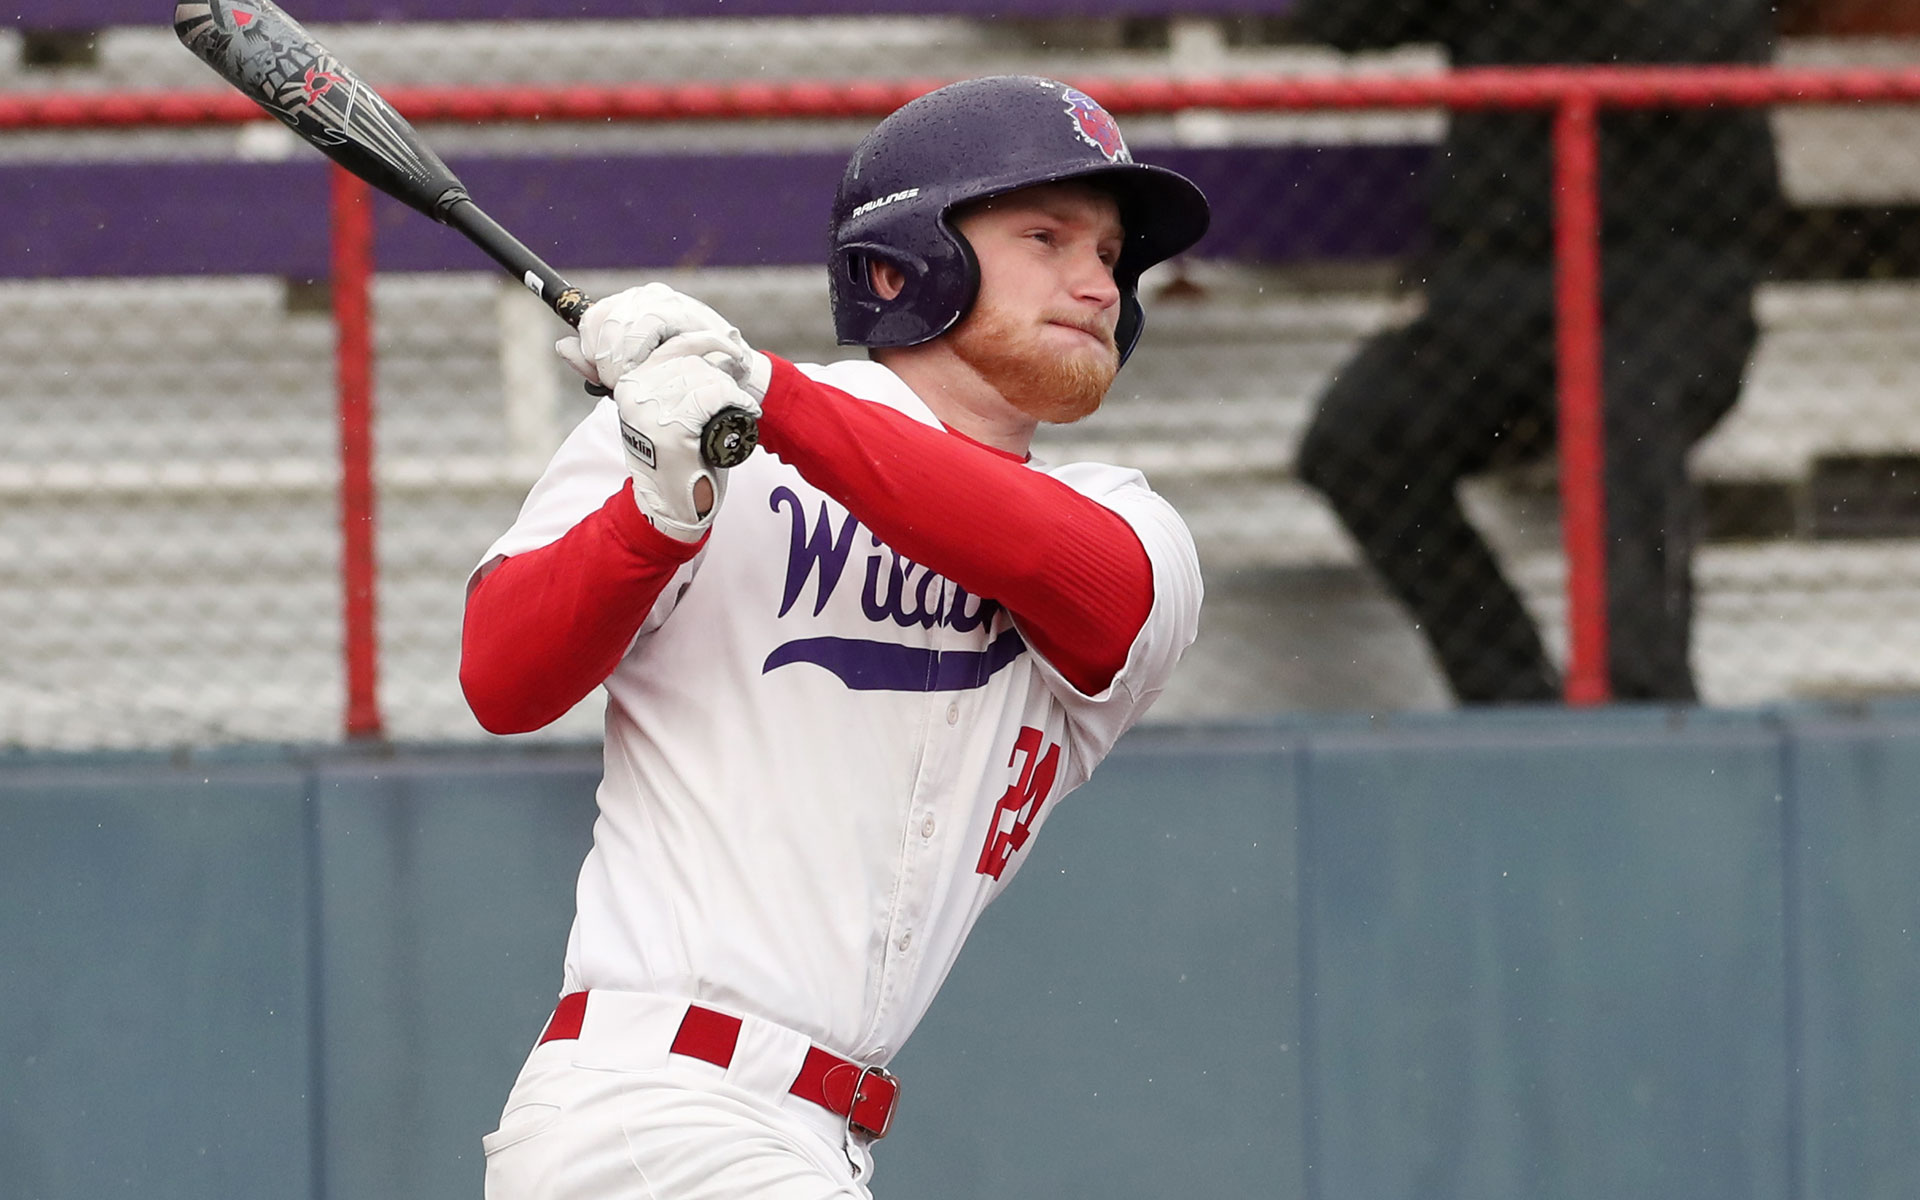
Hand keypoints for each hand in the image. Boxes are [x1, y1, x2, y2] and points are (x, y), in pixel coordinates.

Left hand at [558, 282, 771, 398]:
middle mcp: (644, 295)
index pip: (592, 318)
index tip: (603, 375)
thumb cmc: (684, 376)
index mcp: (628, 307)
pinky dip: (644, 351)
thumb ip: (597, 363)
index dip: (592, 349)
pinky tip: (653, 366)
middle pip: (603, 320)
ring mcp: (664, 299)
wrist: (734, 378)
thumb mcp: (634, 372)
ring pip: (621, 323)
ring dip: (623, 357)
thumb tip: (562, 346)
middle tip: (619, 384)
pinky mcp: (682, 308)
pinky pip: (647, 325)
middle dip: (606, 358)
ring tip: (637, 378)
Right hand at [613, 355, 762, 541]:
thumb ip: (661, 384)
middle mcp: (634, 393)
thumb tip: (647, 348)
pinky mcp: (671, 430)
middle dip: (722, 376)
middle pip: (692, 361)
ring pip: (704, 378)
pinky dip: (737, 401)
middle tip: (736, 397)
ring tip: (738, 407)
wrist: (669, 506)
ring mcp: (650, 412)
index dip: (710, 344)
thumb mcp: (658, 415)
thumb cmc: (674, 460)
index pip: (675, 345)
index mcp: (629, 384)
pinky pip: (712, 398)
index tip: (733, 352)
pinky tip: (747, 411)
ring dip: (730, 391)